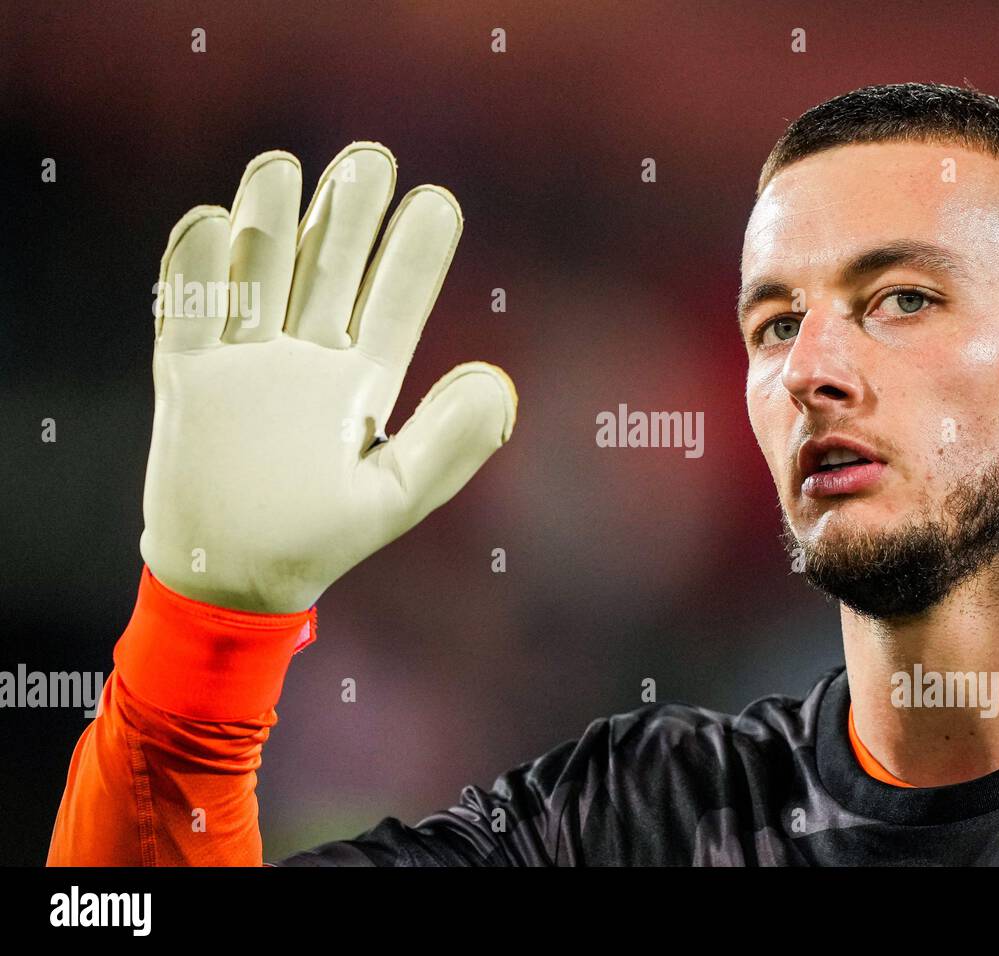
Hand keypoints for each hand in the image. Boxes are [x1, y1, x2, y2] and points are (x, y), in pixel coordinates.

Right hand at [140, 142, 515, 612]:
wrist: (229, 578)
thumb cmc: (317, 541)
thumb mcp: (397, 494)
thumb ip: (451, 443)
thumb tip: (499, 380)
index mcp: (361, 380)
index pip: (394, 303)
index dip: (413, 256)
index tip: (437, 203)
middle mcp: (306, 357)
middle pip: (327, 269)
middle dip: (346, 218)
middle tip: (370, 162)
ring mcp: (245, 358)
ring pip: (258, 272)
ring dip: (270, 222)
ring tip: (285, 168)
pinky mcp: (188, 371)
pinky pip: (189, 309)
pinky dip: (197, 268)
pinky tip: (213, 222)